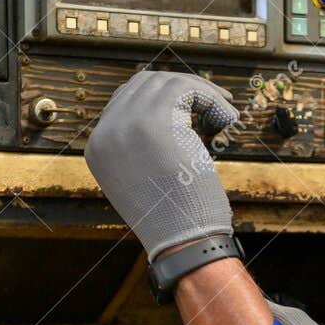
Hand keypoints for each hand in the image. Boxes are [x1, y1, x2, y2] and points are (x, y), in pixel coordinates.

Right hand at [83, 71, 239, 259]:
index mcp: (97, 148)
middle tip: (214, 102)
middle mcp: (105, 133)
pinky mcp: (155, 121)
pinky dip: (211, 97)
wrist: (183, 242)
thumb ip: (142, 145)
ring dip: (201, 92)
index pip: (124, 100)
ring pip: (167, 82)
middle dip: (183, 88)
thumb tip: (170, 113)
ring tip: (224, 113)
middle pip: (144, 84)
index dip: (163, 98)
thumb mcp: (145, 178)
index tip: (194, 107)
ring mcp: (126, 125)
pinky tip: (227, 117)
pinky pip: (185, 89)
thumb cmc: (176, 218)